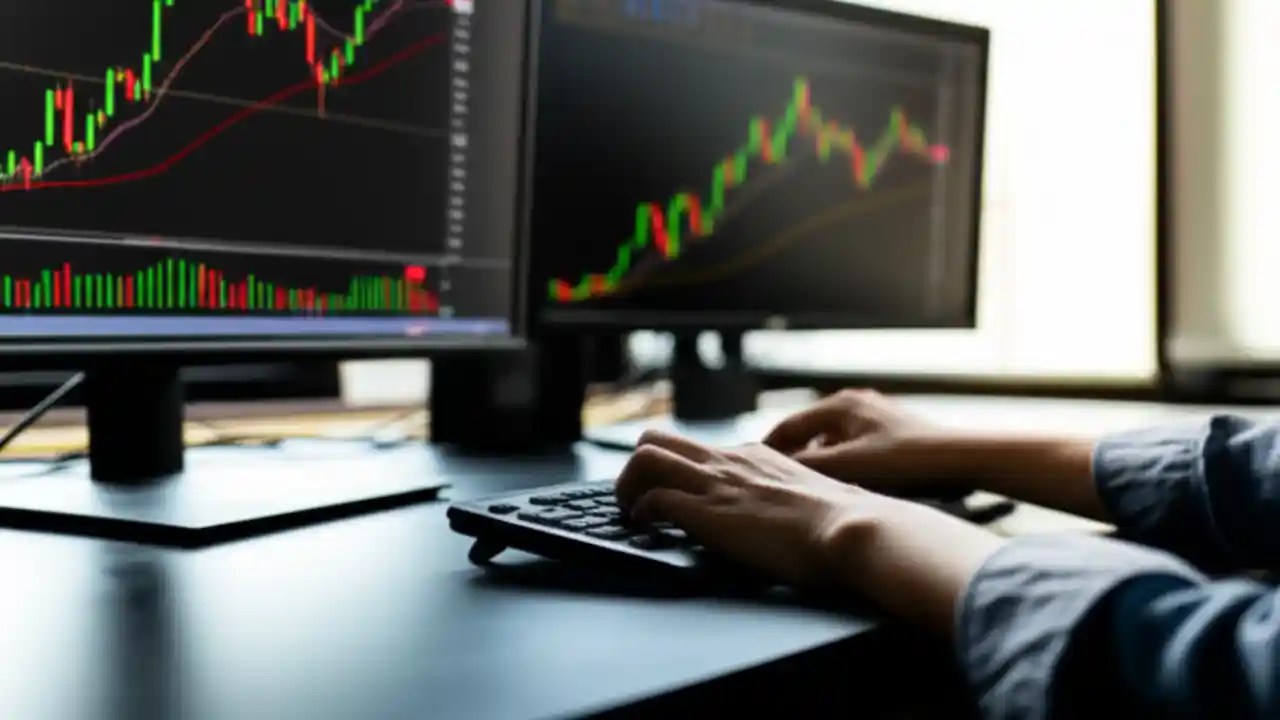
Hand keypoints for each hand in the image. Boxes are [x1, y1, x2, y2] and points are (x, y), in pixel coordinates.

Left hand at [615, 430, 1005, 635]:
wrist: (854, 530)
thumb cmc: (846, 524)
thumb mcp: (816, 499)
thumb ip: (800, 498)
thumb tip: (811, 515)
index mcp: (756, 457)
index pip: (701, 449)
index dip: (680, 470)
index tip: (674, 489)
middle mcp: (730, 462)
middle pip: (658, 438)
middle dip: (638, 465)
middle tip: (636, 495)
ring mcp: (717, 484)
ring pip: (645, 458)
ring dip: (627, 484)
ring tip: (628, 509)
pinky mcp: (708, 511)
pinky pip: (653, 499)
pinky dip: (639, 512)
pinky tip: (644, 528)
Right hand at [763, 389, 961, 489]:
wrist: (963, 460)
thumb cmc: (906, 461)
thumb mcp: (849, 467)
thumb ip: (808, 469)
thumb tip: (770, 472)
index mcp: (840, 405)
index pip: (788, 427)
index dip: (767, 452)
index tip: (750, 473)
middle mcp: (856, 404)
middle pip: (809, 433)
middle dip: (792, 459)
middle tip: (775, 484)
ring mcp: (877, 417)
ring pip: (833, 443)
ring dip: (819, 464)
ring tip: (809, 490)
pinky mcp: (894, 433)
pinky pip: (854, 449)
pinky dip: (843, 466)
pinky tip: (847, 489)